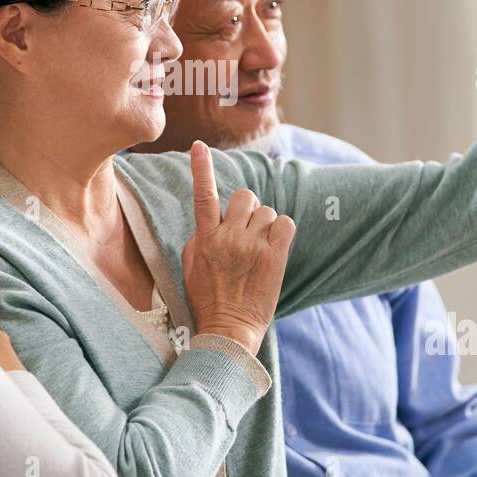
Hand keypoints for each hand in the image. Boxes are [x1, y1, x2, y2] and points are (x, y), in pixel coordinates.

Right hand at [180, 141, 295, 355]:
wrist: (229, 330)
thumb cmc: (207, 299)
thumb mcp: (191, 266)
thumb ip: (200, 237)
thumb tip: (214, 219)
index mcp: (205, 239)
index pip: (203, 196)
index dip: (201, 168)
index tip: (199, 146)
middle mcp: (229, 238)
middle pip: (244, 196)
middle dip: (246, 209)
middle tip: (244, 232)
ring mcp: (253, 246)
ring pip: (266, 211)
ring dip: (264, 224)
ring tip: (258, 248)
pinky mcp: (275, 257)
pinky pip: (285, 223)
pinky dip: (282, 230)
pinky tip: (274, 246)